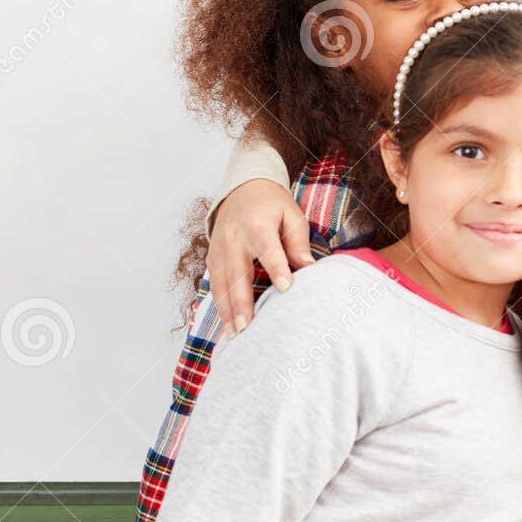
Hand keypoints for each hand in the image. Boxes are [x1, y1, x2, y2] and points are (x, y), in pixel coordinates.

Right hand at [207, 179, 313, 336]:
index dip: (277, 269)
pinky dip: (218, 303)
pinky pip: (213, 282)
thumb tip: (308, 269)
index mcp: (257, 224)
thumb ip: (298, 242)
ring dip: (226, 309)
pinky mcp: (212, 255)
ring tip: (234, 333)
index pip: (268, 250)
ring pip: (220, 282)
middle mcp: (233, 237)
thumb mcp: (292, 215)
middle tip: (247, 327)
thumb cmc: (273, 204)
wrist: (243, 188)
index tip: (286, 288)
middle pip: (236, 272)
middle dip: (240, 302)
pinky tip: (225, 321)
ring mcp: (219, 247)